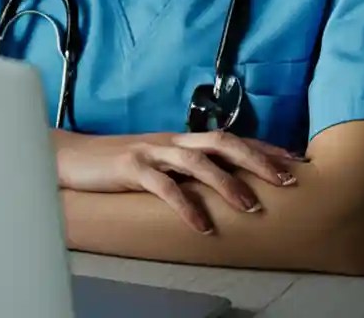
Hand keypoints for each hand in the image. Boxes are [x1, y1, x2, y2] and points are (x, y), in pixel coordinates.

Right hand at [54, 130, 306, 233]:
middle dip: (257, 159)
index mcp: (178, 140)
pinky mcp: (129, 167)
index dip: (263, 148)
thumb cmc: (113, 165)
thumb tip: (218, 187)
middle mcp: (169, 140)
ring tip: (251, 207)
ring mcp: (149, 151)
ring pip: (197, 162)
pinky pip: (163, 186)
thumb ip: (182, 171)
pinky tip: (202, 226)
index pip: (229, 138)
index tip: (296, 163)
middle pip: (221, 141)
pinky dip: (186, 206)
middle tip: (287, 182)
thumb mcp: (154, 164)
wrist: (67, 157)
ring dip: (228, 184)